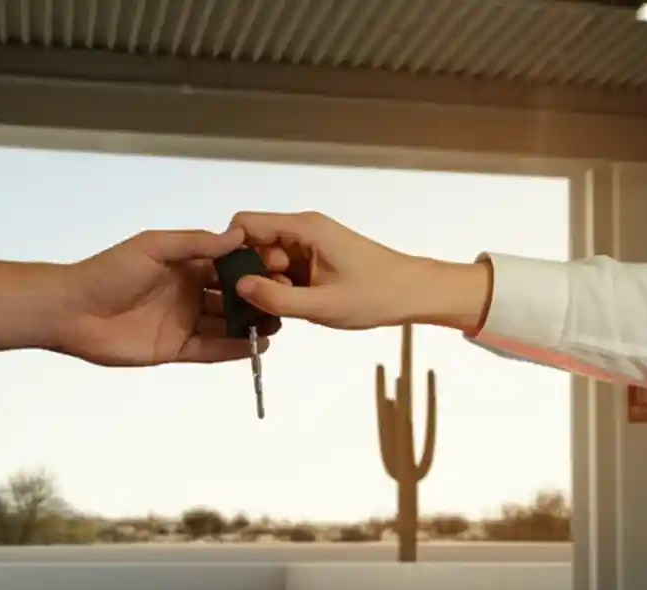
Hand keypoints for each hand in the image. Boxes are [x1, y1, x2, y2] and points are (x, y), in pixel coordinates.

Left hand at [0, 229, 280, 364]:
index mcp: (184, 265)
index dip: (252, 267)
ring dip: (249, 324)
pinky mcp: (174, 348)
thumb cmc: (109, 272)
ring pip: (224, 324)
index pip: (226, 265)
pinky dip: (232, 349)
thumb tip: (237, 236)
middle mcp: (187, 293)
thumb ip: (195, 243)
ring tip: (278, 325)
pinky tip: (254, 347)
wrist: (72, 311)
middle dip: (257, 298)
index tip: (280, 268)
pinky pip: (209, 349)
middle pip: (230, 296)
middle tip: (287, 301)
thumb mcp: (154, 248)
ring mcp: (182, 322)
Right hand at [228, 211, 491, 330]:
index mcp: (303, 228)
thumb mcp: (322, 305)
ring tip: (293, 308)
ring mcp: (309, 244)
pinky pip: (285, 269)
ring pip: (268, 259)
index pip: (245, 223)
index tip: (235, 283)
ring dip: (271, 284)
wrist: (414, 293)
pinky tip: (300, 306)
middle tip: (273, 303)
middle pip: (255, 243)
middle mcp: (302, 229)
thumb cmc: (375, 296)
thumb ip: (277, 297)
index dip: (232, 250)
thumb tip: (238, 287)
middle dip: (254, 273)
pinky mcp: (315, 259)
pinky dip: (285, 288)